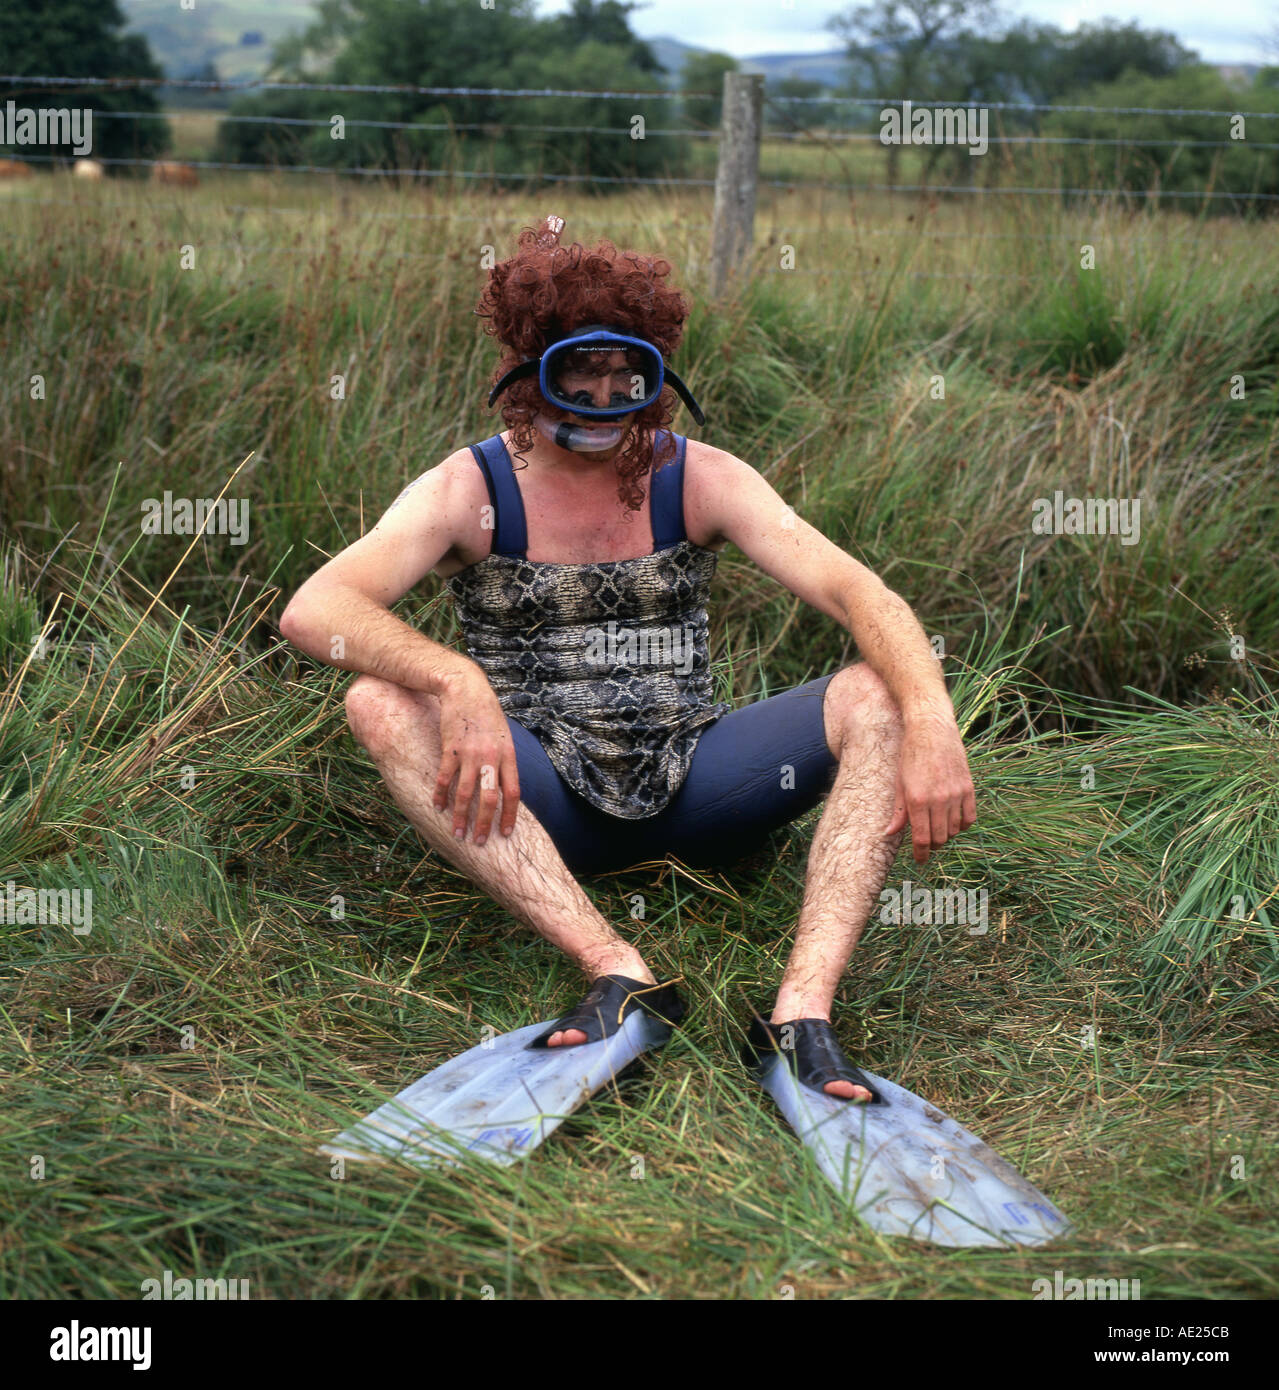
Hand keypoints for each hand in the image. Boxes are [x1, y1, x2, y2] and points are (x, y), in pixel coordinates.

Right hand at [432, 672, 519, 846]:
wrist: (465, 688)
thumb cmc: (485, 713)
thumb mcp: (503, 735)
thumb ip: (504, 759)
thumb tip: (503, 784)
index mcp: (508, 755)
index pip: (513, 792)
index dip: (510, 815)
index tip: (506, 834)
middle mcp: (491, 757)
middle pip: (490, 798)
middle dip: (485, 824)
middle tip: (479, 842)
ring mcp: (471, 754)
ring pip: (467, 793)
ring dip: (461, 817)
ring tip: (457, 834)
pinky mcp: (451, 749)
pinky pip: (445, 778)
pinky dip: (440, 794)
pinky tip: (437, 806)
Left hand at [883, 711, 976, 862]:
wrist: (931, 729)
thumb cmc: (910, 755)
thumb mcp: (899, 783)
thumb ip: (898, 811)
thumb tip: (889, 834)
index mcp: (917, 799)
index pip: (922, 839)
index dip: (921, 854)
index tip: (919, 860)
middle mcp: (938, 799)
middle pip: (939, 838)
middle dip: (932, 846)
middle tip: (926, 845)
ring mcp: (956, 794)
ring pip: (954, 830)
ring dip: (945, 835)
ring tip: (937, 829)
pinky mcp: (968, 788)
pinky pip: (969, 818)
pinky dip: (962, 825)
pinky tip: (952, 822)